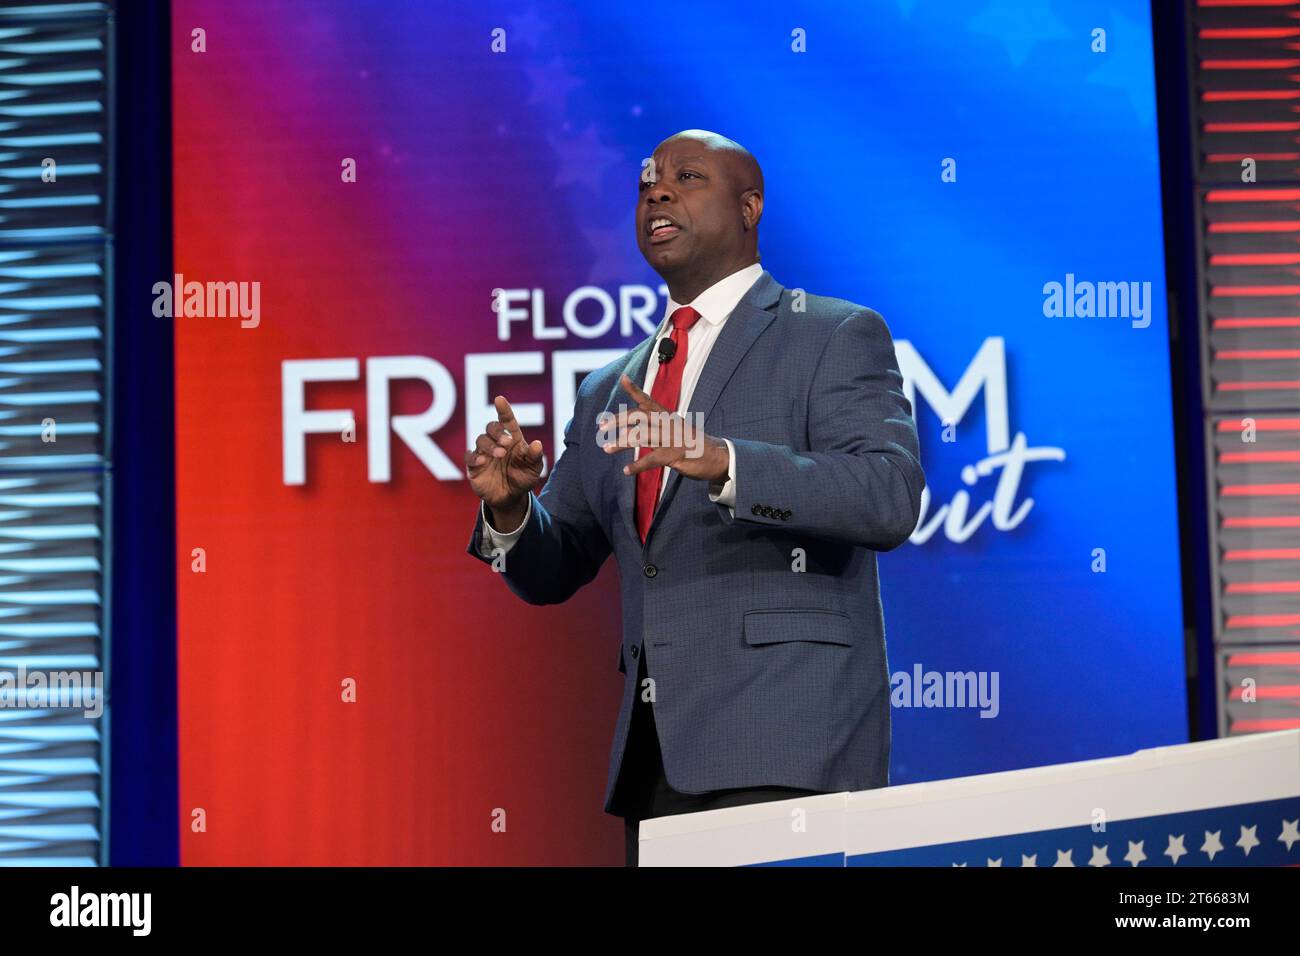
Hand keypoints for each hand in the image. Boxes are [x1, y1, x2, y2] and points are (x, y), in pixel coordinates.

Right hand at [465, 396, 543, 527]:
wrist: (511, 497)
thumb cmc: (523, 477)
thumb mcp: (534, 469)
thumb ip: (535, 457)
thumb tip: (537, 444)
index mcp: (512, 438)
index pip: (506, 420)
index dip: (503, 409)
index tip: (499, 399)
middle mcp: (496, 442)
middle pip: (491, 427)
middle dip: (498, 432)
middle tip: (507, 443)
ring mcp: (484, 453)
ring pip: (480, 439)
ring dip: (490, 445)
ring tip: (500, 454)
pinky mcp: (474, 466)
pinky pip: (469, 457)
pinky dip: (474, 457)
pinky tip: (483, 461)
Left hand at [601, 374, 728, 480]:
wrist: (718, 457)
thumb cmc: (693, 444)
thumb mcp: (676, 430)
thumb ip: (657, 428)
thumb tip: (633, 430)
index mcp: (668, 416)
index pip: (648, 400)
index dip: (634, 389)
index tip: (622, 378)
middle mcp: (669, 423)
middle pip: (639, 416)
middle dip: (618, 420)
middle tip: (601, 429)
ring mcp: (672, 438)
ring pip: (642, 436)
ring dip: (621, 443)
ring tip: (606, 449)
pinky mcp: (676, 455)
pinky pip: (652, 459)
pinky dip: (637, 465)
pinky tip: (626, 471)